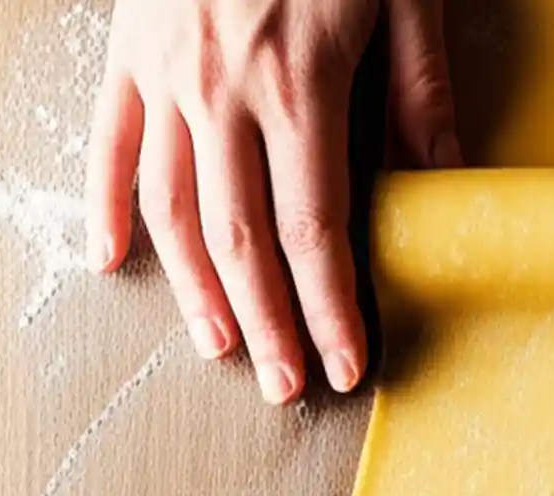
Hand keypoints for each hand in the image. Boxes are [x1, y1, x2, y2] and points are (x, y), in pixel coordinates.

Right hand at [86, 0, 461, 403]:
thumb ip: (421, 92)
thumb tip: (447, 178)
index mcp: (300, 84)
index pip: (317, 230)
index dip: (332, 309)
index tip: (350, 364)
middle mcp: (224, 91)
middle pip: (243, 238)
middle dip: (270, 324)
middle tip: (289, 386)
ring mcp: (166, 72)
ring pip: (172, 207)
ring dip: (197, 288)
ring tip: (223, 347)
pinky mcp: (128, 51)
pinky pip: (107, 142)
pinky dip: (106, 207)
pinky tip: (116, 262)